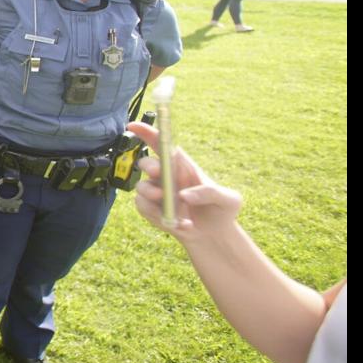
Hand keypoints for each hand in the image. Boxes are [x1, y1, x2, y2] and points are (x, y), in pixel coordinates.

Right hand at [126, 121, 241, 242]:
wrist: (214, 236)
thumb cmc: (223, 212)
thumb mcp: (229, 200)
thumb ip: (210, 193)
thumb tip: (184, 195)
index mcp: (184, 166)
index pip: (162, 144)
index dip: (147, 132)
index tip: (133, 126)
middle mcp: (167, 177)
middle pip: (147, 163)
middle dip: (149, 166)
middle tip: (159, 174)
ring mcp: (158, 194)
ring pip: (141, 187)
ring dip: (151, 195)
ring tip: (170, 208)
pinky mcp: (152, 211)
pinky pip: (143, 207)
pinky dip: (157, 216)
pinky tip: (179, 224)